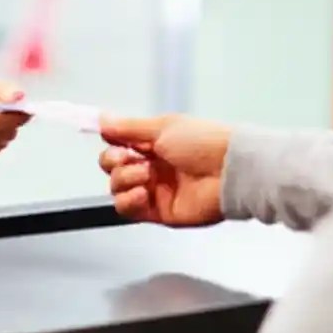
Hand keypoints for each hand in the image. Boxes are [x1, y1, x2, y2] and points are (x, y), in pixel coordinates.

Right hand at [98, 114, 230, 225]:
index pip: (119, 146)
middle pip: (113, 168)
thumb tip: (103, 120)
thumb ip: (128, 127)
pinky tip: (143, 192)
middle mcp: (153, 167)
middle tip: (130, 158)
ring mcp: (155, 190)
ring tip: (147, 175)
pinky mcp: (159, 212)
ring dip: (124, 179)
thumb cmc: (205, 143)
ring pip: (117, 189)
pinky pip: (128, 209)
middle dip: (114, 162)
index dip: (111, 145)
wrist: (229, 171)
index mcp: (155, 144)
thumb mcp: (162, 127)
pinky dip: (129, 200)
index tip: (111, 141)